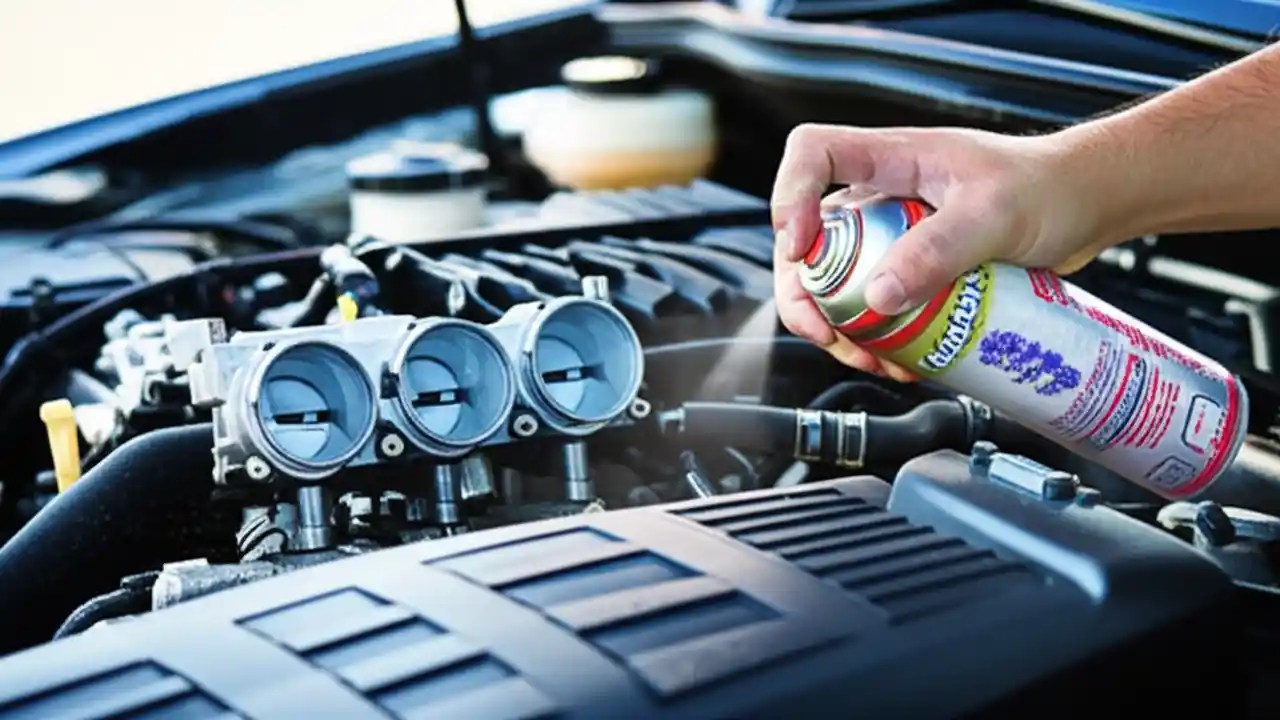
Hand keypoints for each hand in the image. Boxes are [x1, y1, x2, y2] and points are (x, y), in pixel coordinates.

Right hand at [771, 124, 1111, 377]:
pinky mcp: (912, 272)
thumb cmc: (1049, 189)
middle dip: (803, 292)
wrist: (1087, 208)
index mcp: (891, 158)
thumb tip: (879, 296)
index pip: (812, 154)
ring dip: (839, 328)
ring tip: (870, 359)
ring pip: (835, 282)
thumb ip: (937, 250)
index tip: (801, 248)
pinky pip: (874, 309)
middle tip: (825, 332)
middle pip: (808, 237)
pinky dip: (876, 341)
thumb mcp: (994, 216)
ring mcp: (892, 235)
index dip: (789, 197)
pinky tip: (901, 361)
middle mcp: (881, 195)